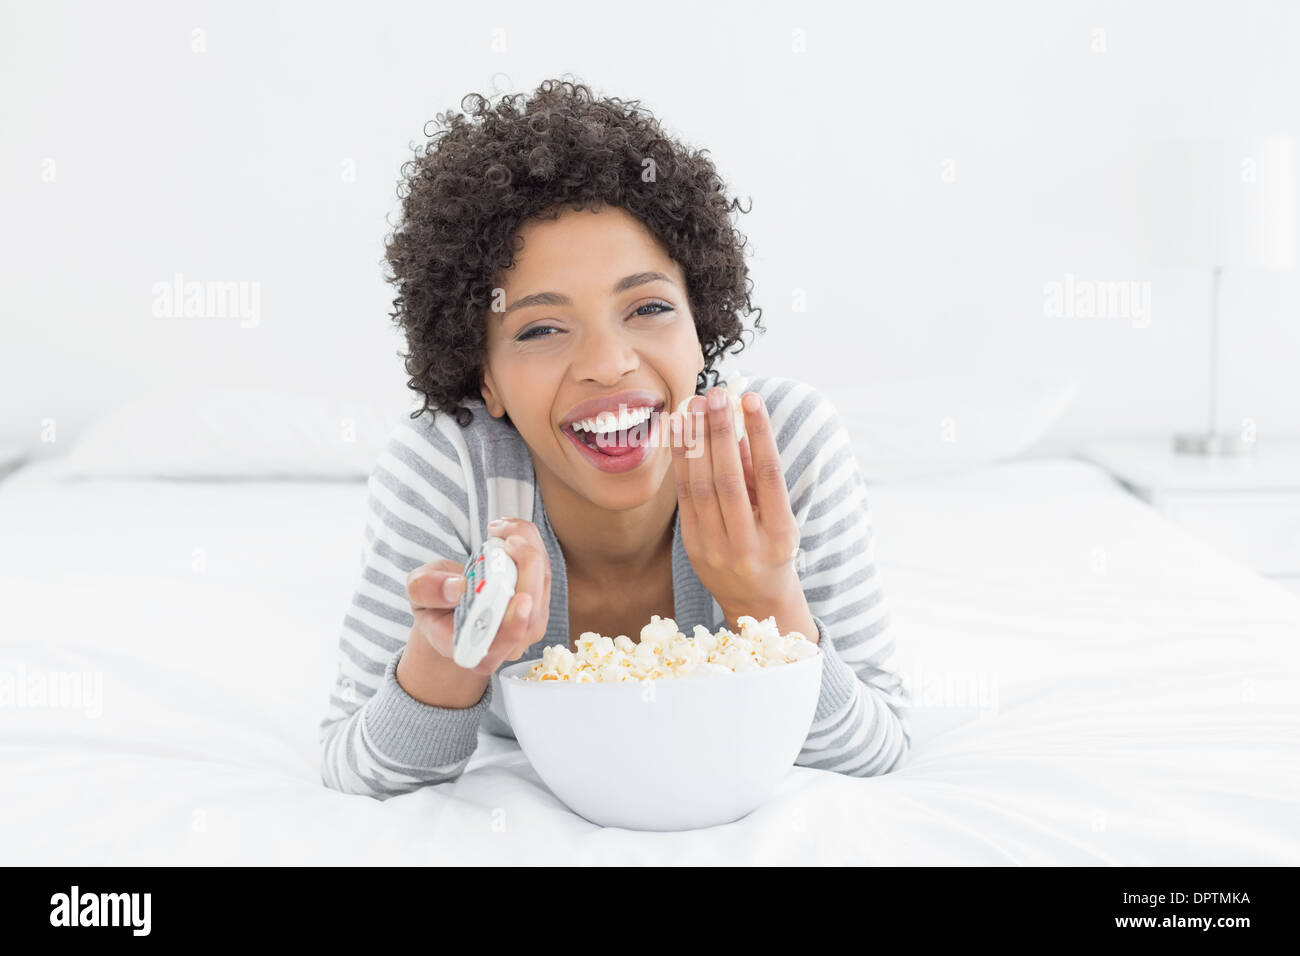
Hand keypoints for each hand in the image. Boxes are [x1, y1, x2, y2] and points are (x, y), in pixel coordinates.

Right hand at [405, 518, 551, 676]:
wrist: (449, 609)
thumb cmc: (433, 607)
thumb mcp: (416, 596)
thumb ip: (427, 591)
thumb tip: (457, 587)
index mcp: (474, 653)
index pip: (501, 646)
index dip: (515, 626)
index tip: (522, 600)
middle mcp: (507, 644)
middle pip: (531, 611)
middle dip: (526, 569)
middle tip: (508, 538)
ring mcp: (527, 624)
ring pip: (542, 585)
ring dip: (529, 548)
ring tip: (501, 526)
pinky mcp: (538, 601)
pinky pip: (543, 572)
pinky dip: (532, 545)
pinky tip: (510, 530)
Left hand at [668, 386, 804, 623]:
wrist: (757, 603)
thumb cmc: (773, 548)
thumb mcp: (780, 517)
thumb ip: (759, 477)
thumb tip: (737, 432)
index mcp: (779, 535)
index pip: (769, 476)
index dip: (759, 434)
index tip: (751, 398)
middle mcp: (747, 545)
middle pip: (728, 480)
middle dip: (719, 433)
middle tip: (715, 394)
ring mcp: (716, 549)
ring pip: (701, 488)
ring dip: (695, 443)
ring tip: (694, 406)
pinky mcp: (693, 548)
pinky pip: (685, 499)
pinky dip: (681, 463)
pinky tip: (680, 434)